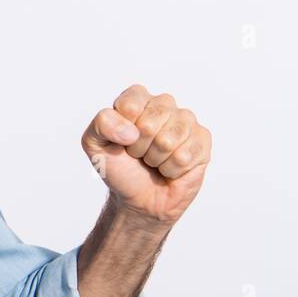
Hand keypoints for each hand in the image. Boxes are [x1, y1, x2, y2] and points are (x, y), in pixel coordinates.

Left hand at [81, 84, 211, 225]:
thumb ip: (101, 125)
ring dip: (156, 159)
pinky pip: (186, 155)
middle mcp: (163, 104)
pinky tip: (170, 168)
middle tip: (138, 154)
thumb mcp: (94, 145)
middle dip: (139, 147)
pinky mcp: (202, 139)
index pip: (130, 104)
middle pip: (149, 123)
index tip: (122, 140)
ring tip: (154, 160)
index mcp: (136, 98)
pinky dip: (172, 169)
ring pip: (169, 140)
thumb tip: (131, 130)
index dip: (122, 130)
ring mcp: (185, 121)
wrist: (140, 198)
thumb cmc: (119, 168)